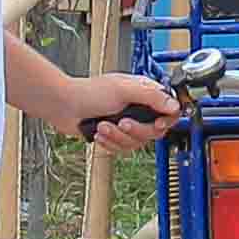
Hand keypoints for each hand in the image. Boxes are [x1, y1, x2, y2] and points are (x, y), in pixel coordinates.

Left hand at [62, 70, 178, 153]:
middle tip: (122, 123)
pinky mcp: (115, 135)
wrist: (64, 106)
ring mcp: (127, 122)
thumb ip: (152, 97)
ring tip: (104, 126)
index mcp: (144, 93)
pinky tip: (99, 133)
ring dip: (118, 137)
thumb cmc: (89, 92)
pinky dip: (110, 143)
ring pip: (136, 143)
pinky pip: (122, 148)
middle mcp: (138, 108)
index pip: (168, 110)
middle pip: (153, 131)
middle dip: (135, 130)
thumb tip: (174, 105)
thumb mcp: (124, 90)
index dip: (164, 121)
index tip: (155, 124)